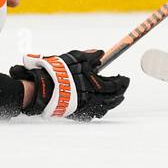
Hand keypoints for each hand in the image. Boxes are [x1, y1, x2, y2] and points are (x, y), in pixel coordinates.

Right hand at [11, 49, 129, 120]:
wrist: (42, 88)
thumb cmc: (57, 71)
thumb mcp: (74, 58)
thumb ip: (89, 56)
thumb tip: (101, 53)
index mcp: (94, 84)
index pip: (115, 84)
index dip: (122, 81)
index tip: (126, 78)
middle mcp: (92, 98)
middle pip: (113, 98)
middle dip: (120, 92)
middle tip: (123, 87)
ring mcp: (85, 107)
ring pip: (105, 107)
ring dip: (113, 101)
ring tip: (117, 97)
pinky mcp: (77, 113)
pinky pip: (94, 113)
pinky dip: (101, 109)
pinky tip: (101, 105)